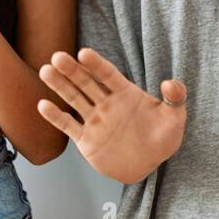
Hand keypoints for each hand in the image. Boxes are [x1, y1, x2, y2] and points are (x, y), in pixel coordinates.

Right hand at [36, 47, 186, 183]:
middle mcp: (106, 103)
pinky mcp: (86, 139)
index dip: (96, 64)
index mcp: (125, 93)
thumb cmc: (162, 139)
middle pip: (86, 83)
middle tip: (57, 57)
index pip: (108, 75)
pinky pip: (69, 126)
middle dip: (72, 70)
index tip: (84, 53)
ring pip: (74, 99)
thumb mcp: (174, 119)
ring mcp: (94, 120)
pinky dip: (56, 117)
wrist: (148, 166)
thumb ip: (174, 100)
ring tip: (45, 71)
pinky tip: (43, 105)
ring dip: (60, 86)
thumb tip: (171, 82)